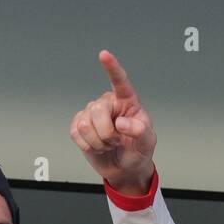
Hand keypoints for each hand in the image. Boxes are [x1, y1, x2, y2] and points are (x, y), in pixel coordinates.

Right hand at [70, 49, 157, 193]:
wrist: (124, 168)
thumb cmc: (138, 150)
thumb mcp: (147, 143)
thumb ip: (140, 131)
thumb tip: (121, 123)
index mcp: (127, 102)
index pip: (120, 82)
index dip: (112, 68)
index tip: (104, 54)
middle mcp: (107, 103)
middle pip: (97, 111)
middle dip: (107, 134)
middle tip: (117, 141)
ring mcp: (91, 113)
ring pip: (85, 125)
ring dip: (99, 142)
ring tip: (109, 144)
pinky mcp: (78, 125)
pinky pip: (76, 134)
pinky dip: (89, 146)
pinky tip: (98, 146)